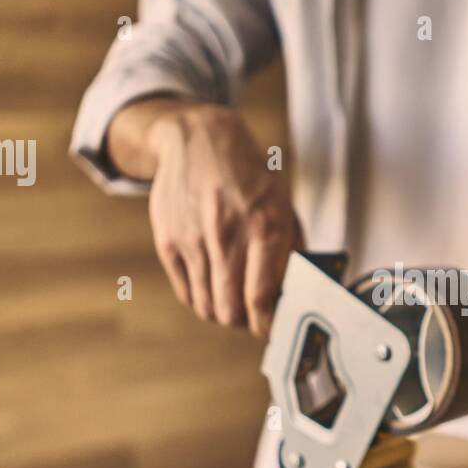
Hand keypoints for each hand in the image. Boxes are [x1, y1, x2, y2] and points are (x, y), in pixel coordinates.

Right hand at [115, 100, 302, 336]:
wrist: (199, 140)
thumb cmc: (250, 175)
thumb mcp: (283, 204)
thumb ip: (292, 249)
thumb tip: (299, 293)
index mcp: (263, 226)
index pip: (262, 298)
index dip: (269, 324)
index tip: (275, 327)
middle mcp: (226, 235)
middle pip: (231, 311)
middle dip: (246, 324)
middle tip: (255, 318)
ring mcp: (193, 240)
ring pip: (208, 307)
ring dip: (224, 315)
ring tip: (235, 304)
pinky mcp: (168, 241)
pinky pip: (187, 292)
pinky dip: (202, 301)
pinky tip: (214, 290)